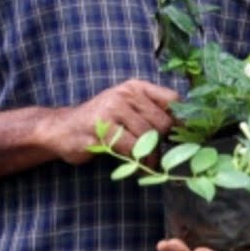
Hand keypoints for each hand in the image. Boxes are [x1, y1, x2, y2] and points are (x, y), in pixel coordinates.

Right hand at [40, 79, 178, 164]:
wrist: (62, 129)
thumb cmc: (102, 122)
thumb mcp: (128, 109)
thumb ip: (152, 113)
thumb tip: (187, 129)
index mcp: (137, 87)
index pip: (173, 100)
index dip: (183, 121)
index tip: (184, 137)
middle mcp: (126, 94)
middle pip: (164, 122)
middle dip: (164, 142)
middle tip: (157, 152)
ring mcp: (113, 109)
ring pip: (149, 137)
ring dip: (152, 155)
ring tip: (147, 162)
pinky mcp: (102, 129)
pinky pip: (131, 147)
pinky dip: (138, 160)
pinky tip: (136, 164)